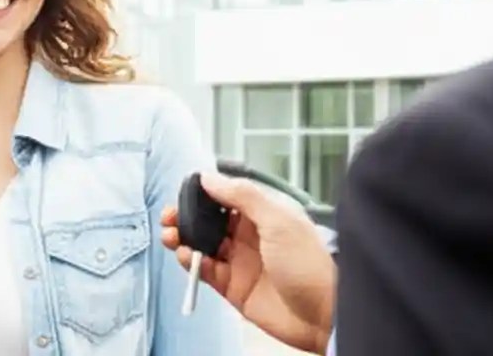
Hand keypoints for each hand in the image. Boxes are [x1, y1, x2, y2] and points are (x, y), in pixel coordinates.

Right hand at [160, 171, 335, 354]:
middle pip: (211, 220)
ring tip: (171, 234)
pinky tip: (186, 255)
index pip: (228, 195)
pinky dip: (192, 262)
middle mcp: (251, 235)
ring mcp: (241, 261)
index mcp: (265, 213)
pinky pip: (206, 270)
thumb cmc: (310, 264)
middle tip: (170, 215)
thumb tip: (211, 178)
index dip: (206, 192)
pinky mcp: (234, 286)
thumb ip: (243, 196)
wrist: (322, 315)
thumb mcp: (278, 220)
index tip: (185, 190)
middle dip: (188, 215)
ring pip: (204, 244)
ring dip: (184, 238)